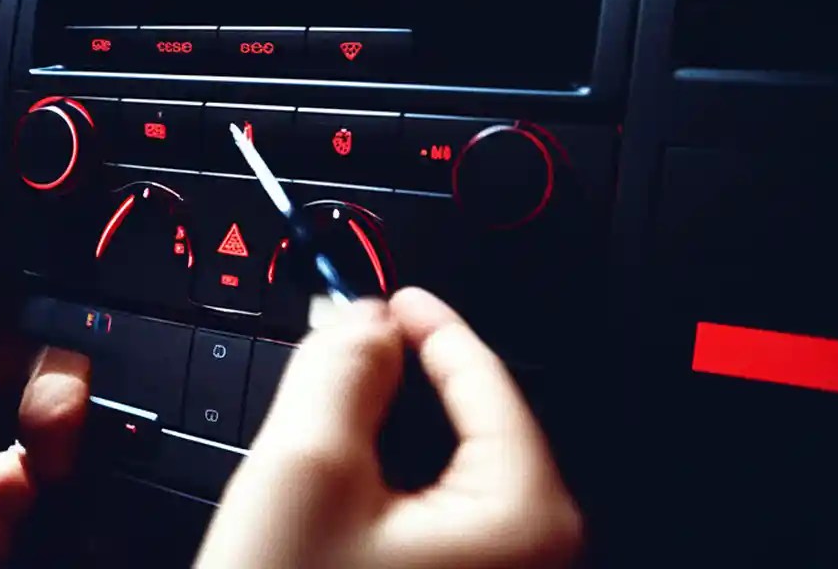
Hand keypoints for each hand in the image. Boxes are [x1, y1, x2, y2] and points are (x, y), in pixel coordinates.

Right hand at [196, 288, 581, 568]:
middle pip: (474, 426)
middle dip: (405, 383)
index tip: (393, 295)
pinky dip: (392, 489)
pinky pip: (437, 521)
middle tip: (343, 354)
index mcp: (524, 518)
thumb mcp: (306, 468)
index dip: (431, 324)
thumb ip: (341, 366)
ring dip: (391, 438)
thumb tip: (364, 316)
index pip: (487, 380)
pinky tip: (343, 500)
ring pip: (450, 475)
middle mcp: (531, 557)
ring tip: (330, 431)